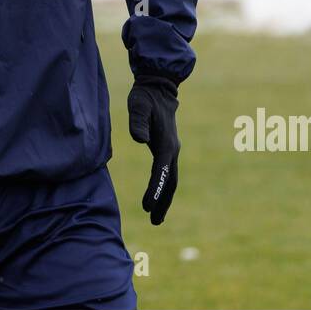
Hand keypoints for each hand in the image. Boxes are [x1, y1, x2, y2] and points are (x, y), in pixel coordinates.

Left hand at [127, 75, 179, 225]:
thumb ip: (137, 121)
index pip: (161, 172)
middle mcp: (173, 150)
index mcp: (166, 143)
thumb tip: (139, 140)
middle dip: (163, 202)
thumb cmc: (145, 96)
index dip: (154, 190)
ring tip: (156, 218)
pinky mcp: (167, 149)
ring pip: (171, 180)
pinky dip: (163, 188)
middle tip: (154, 221)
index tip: (146, 207)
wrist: (159, 87)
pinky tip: (157, 197)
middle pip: (170, 182)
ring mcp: (172, 150)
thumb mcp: (137, 105)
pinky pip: (167, 174)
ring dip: (165, 199)